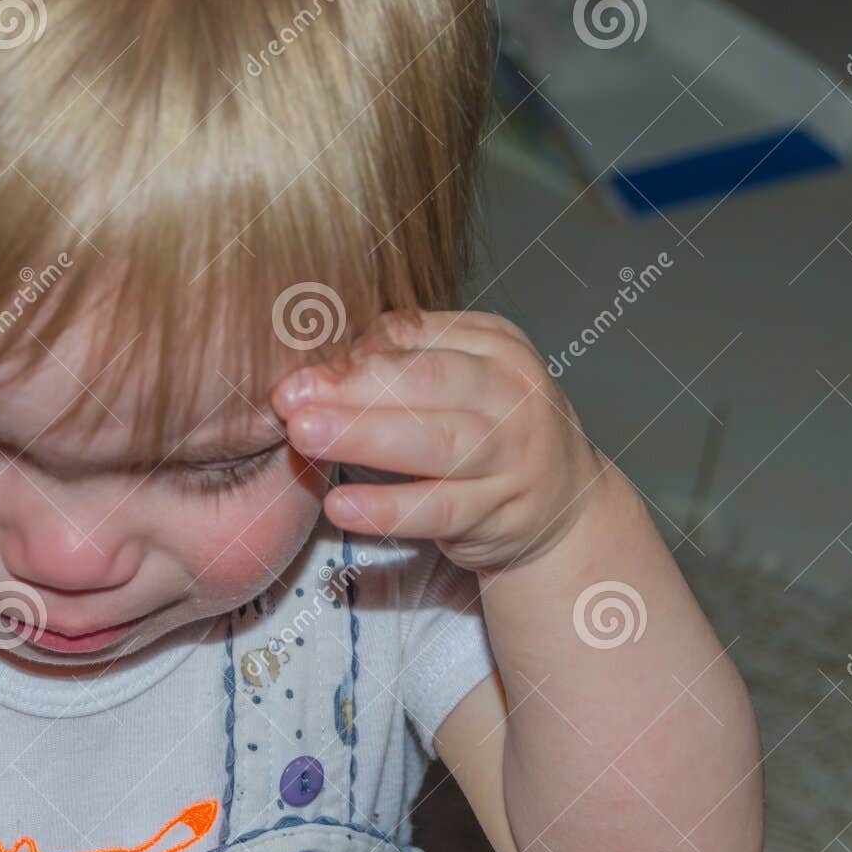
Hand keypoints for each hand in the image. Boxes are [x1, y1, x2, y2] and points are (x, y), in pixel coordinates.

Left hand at [270, 309, 607, 571]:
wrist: (562, 505)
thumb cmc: (486, 433)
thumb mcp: (456, 383)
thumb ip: (397, 364)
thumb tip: (318, 358)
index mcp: (495, 345)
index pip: (416, 340)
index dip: (351, 354)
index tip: (293, 369)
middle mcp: (513, 392)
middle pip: (428, 382)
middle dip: (352, 387)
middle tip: (289, 396)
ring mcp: (516, 453)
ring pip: (437, 442)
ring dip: (365, 438)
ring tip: (305, 437)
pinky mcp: (505, 512)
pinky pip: (441, 510)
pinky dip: (389, 509)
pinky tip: (341, 506)